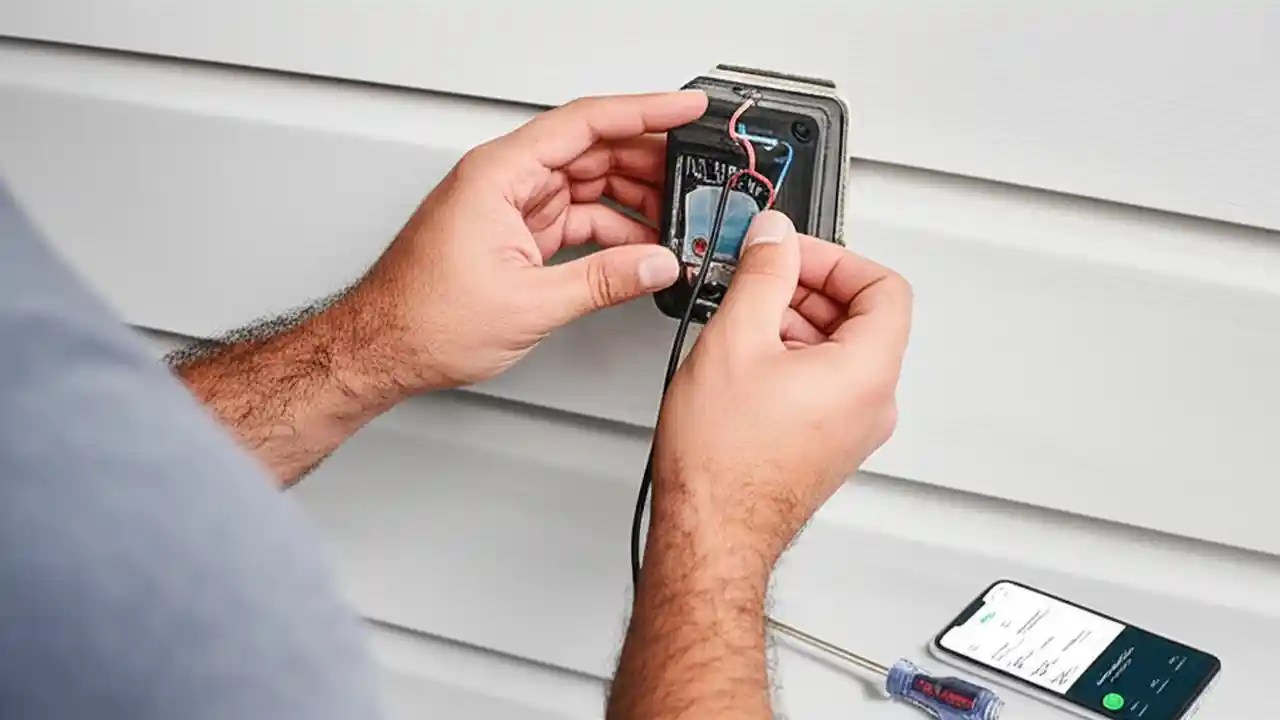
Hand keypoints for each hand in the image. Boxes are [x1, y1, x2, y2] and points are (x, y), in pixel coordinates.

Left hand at [343, 91, 707, 393]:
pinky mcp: (514, 232)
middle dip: (647, 159)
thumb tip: (656, 264)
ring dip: (632, 197)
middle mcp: (504, 181)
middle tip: (695, 172)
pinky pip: (573, 215)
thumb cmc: (423, 318)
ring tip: (676, 215)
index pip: (585, 123)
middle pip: (590, 148)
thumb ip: (603, 281)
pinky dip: (609, 228)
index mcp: (499, 175)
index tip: (685, 109)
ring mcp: (509, 205)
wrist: (382, 349)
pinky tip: (639, 246)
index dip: (643, 111)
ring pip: (585, 183)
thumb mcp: (528, 303)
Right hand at [652, 211, 912, 566]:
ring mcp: (852, 427)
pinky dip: (788, 357)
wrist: (712, 529)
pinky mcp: (826, 443)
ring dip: (792, 322)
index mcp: (868, 372)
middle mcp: (872, 403)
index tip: (791, 253)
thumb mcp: (737, 338)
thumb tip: (775, 237)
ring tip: (739, 321)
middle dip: (806, 287)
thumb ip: (764, 273)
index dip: (836, 259)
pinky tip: (742, 360)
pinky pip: (821, 382)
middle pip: (860, 316)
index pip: (884, 287)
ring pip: (837, 349)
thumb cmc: (725, 460)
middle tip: (756, 277)